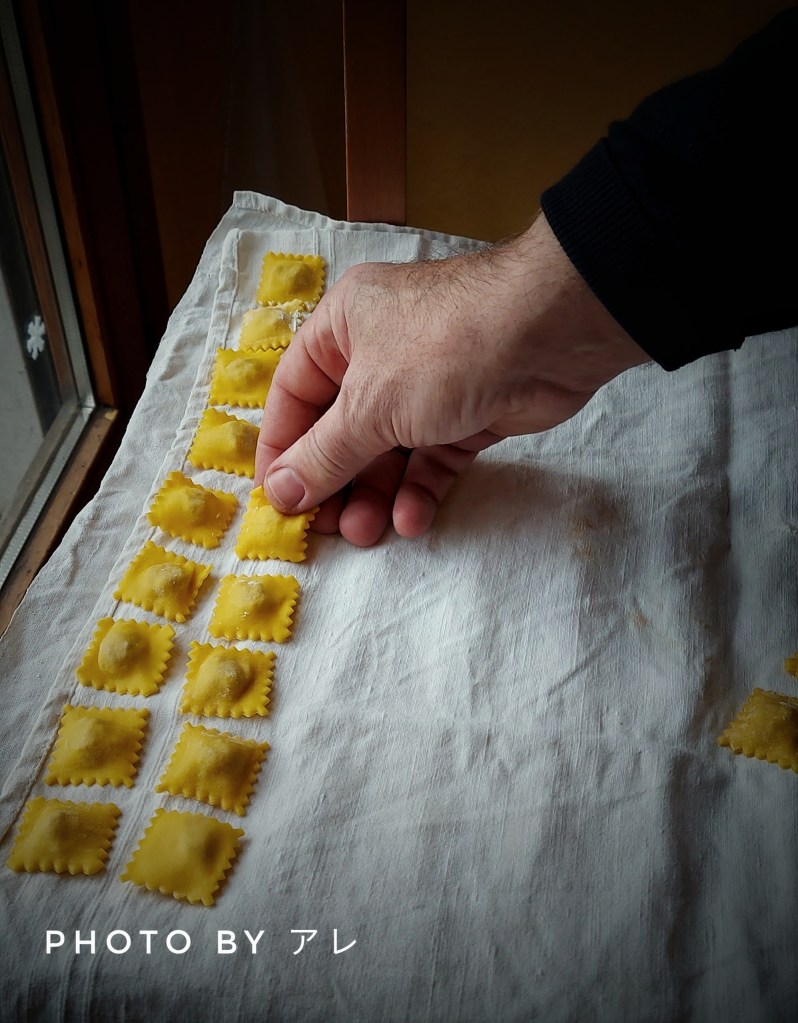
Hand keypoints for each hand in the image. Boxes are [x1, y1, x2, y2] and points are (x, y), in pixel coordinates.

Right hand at [253, 214, 649, 545]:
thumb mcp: (371, 405)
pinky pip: (431, 457)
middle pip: (342, 428)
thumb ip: (323, 456)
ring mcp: (427, 385)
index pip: (295, 393)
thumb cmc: (443, 350)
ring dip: (376, 493)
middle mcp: (381, 352)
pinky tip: (412, 520)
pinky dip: (420, 488)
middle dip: (336, 481)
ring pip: (388, 450)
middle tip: (329, 529)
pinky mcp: (468, 414)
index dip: (282, 448)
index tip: (276, 500)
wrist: (552, 333)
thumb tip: (277, 495)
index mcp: (343, 328)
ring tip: (369, 533)